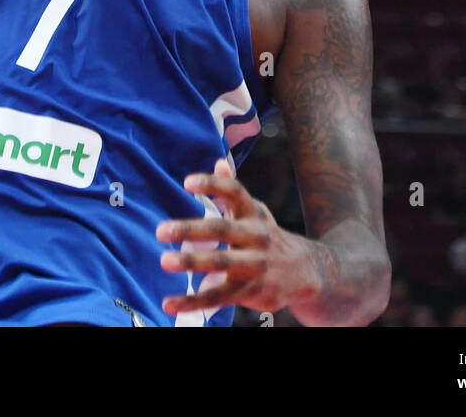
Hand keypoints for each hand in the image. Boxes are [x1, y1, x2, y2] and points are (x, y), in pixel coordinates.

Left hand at [156, 158, 326, 317]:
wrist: (304, 272)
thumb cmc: (266, 235)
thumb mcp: (254, 210)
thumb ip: (232, 188)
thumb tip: (219, 162)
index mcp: (254, 213)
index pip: (234, 192)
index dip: (212, 185)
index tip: (186, 183)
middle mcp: (256, 236)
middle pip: (221, 229)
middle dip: (190, 229)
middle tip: (160, 230)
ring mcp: (255, 265)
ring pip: (220, 263)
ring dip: (191, 263)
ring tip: (164, 261)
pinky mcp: (251, 291)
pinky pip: (218, 297)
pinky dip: (192, 301)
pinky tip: (168, 303)